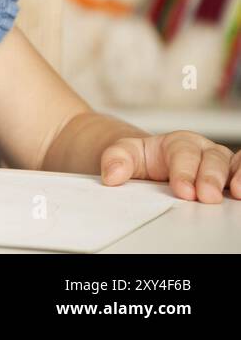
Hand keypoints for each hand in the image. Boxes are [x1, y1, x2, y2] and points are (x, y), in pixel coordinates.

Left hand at [100, 131, 240, 201]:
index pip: (183, 154)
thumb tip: (112, 175)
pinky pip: (240, 173)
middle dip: (210, 177)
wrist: (149, 162)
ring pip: (232, 164)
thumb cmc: (142, 159)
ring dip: (237, 177)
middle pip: (212, 158)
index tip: (182, 190)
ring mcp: (218, 163)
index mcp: (178, 142)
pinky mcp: (228, 178)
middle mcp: (202, 150)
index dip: (184, 171)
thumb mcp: (124, 154)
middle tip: (206, 197)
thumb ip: (116, 160)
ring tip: (236, 193)